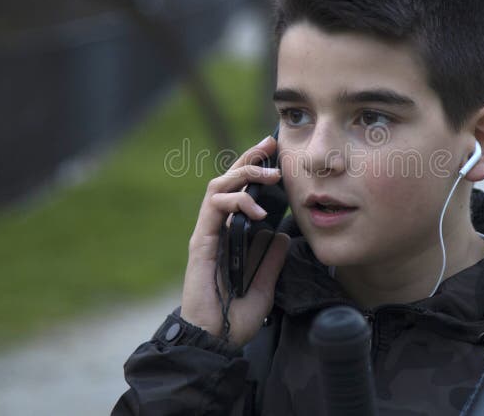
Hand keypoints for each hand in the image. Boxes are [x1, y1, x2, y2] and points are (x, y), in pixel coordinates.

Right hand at [180, 135, 289, 347]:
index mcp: (231, 235)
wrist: (214, 339)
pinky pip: (214, 207)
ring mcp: (207, 233)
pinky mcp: (201, 241)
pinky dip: (236, 201)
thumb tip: (282, 237)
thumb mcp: (265, 286)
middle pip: (229, 180)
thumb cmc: (235, 316)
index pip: (241, 193)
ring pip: (219, 186)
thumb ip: (271, 261)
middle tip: (270, 145)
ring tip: (270, 176)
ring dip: (244, 174)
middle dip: (249, 159)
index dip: (255, 170)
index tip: (274, 154)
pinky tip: (257, 209)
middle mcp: (217, 229)